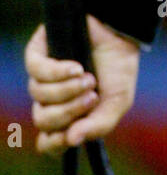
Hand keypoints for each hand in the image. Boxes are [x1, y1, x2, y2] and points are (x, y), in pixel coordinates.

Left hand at [25, 18, 139, 154]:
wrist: (121, 30)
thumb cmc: (119, 67)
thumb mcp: (118, 102)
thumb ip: (99, 125)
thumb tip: (71, 140)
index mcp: (70, 116)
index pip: (48, 141)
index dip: (54, 144)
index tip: (68, 137)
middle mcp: (52, 99)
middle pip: (43, 120)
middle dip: (68, 112)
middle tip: (92, 97)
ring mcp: (42, 77)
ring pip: (39, 95)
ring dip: (67, 90)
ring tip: (89, 77)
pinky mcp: (38, 54)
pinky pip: (37, 71)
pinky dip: (58, 72)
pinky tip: (77, 67)